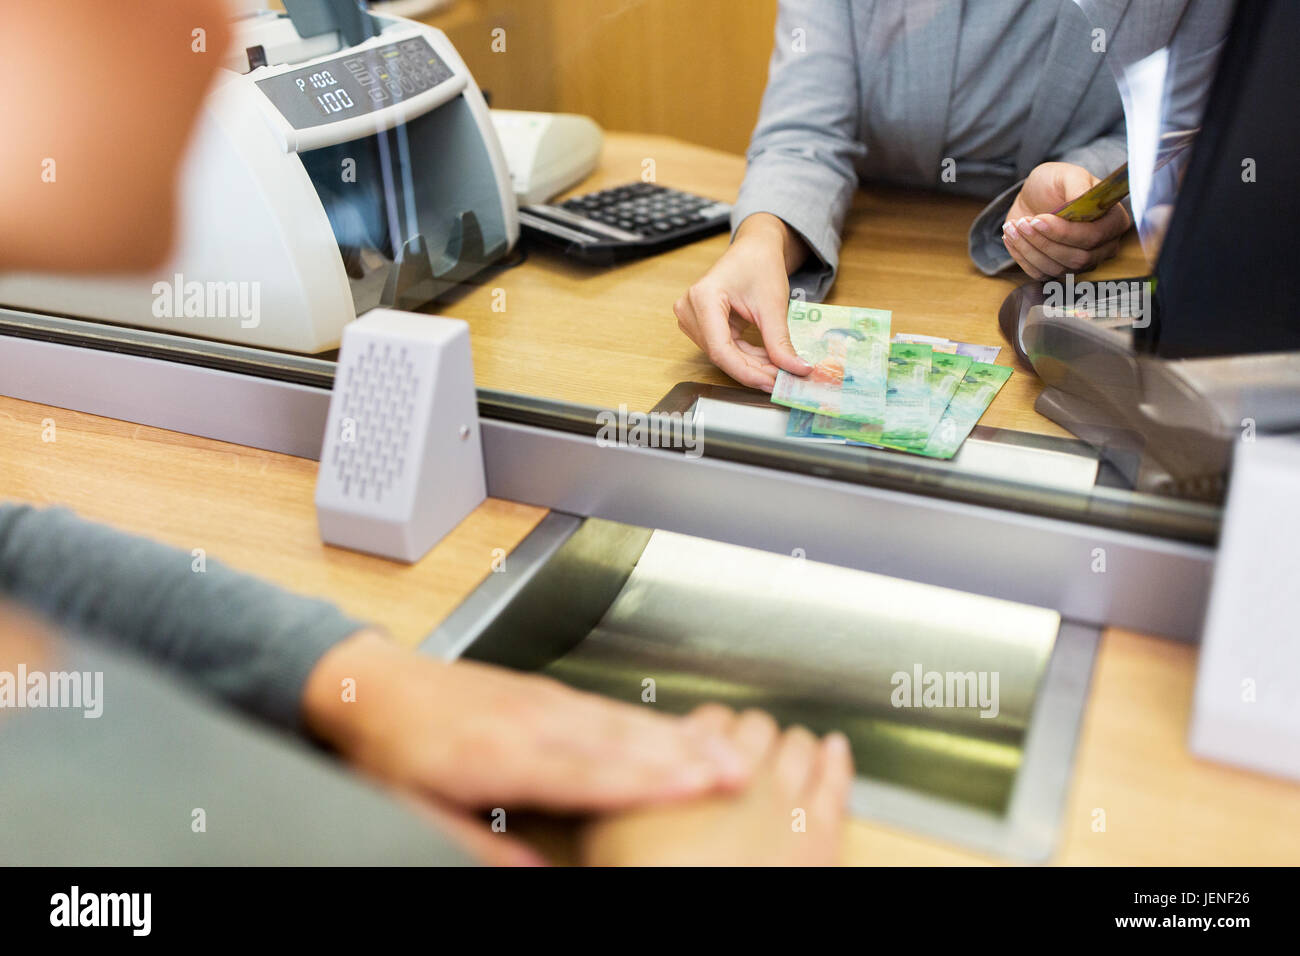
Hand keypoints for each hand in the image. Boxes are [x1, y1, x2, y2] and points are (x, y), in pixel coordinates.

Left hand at [302, 631, 751, 814]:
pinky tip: (683, 732)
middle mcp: (531, 720)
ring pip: (624, 720)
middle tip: (740, 769)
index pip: (586, 772)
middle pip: (620, 741)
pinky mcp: (549, 691)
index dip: (646, 780)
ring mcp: (545, 700)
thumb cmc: (395, 751)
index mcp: (498, 754)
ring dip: (682, 736)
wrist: (375, 685)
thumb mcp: (419, 811)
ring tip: (732, 750)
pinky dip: (654, 721)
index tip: (696, 785)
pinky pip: (611, 708)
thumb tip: (538, 876)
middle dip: (685, 755)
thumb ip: (481, 847)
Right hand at [580, 705, 853, 865]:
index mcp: (694, 762)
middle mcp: (743, 770)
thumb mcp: (610, 826)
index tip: (708, 740)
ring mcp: (786, 799)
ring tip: (786, 749)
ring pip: (797, 744)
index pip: (710, 720)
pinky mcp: (820, 832)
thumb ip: (627, 786)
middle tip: (741, 750)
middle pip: (754, 726)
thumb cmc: (650, 876)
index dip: (710, 730)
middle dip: (748, 735)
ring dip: (789, 744)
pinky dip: (836, 759)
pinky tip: (834, 750)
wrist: (693, 929)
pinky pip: (836, 780)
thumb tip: (625, 768)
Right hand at [674, 213, 812, 391]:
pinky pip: (725, 349)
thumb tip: (795, 369)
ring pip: (723, 355)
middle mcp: (689, 309)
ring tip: (779, 370)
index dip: (747, 372)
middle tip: (782, 380)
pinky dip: (747, 357)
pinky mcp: (702, 324)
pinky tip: (767, 362)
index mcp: (702, 298)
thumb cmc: (760, 264)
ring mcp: (692, 318)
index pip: (721, 349)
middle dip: (753, 370)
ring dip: (752, 366)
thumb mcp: (772, 304)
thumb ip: (780, 341)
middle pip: (721, 354)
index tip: (773, 382)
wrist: (755, 249)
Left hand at [1002, 162, 1131, 278]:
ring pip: (1056, 268)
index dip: (1064, 232)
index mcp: (1113, 221)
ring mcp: (1081, 263)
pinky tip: (1011, 238)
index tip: (1038, 219)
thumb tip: (1081, 199)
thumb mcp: (1066, 174)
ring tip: (1013, 227)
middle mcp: (1103, 247)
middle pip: (1077, 258)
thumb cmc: (1055, 183)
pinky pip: (1040, 273)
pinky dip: (1022, 257)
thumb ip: (1077, 185)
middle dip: (1044, 242)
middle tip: (1021, 223)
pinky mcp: (1058, 269)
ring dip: (1029, 249)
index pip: (1093, 237)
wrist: (1036, 196)